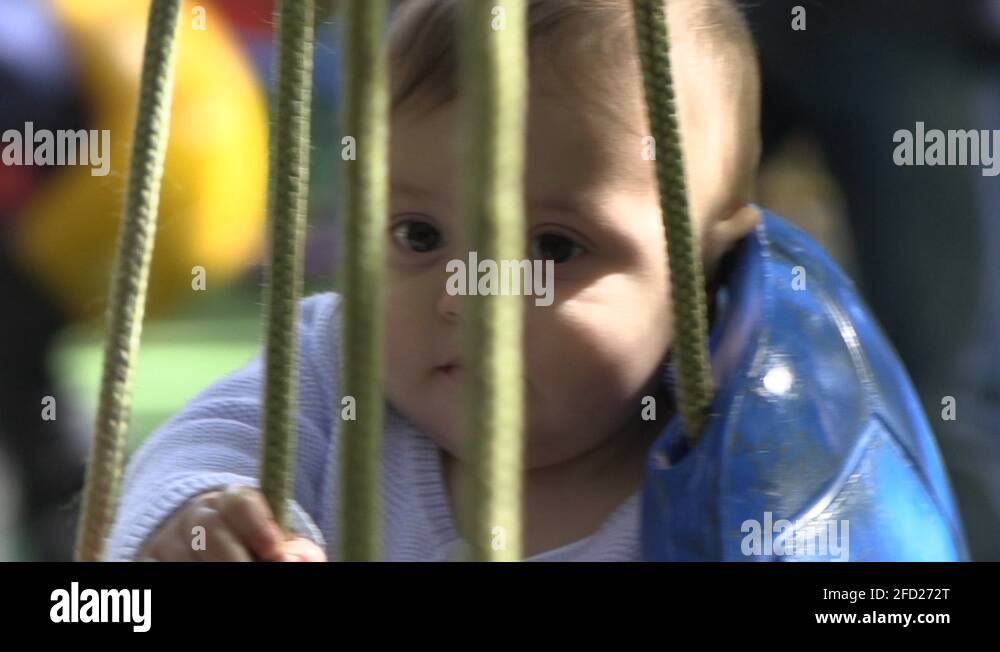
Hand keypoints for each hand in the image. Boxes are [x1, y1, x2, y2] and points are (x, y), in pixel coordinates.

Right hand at [138, 485, 326, 561]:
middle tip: (253, 576)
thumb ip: (294, 550)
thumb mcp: (277, 543)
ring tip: (229, 586)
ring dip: (206, 571)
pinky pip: (154, 570)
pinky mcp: (147, 560)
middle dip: (234, 557)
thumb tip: (294, 561)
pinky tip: (195, 579)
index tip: (276, 551)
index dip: (258, 525)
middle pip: (210, 528)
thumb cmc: (253, 547)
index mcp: (233, 501)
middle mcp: (198, 515)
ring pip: (183, 554)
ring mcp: (169, 538)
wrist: (201, 545)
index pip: (241, 502)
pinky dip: (175, 576)